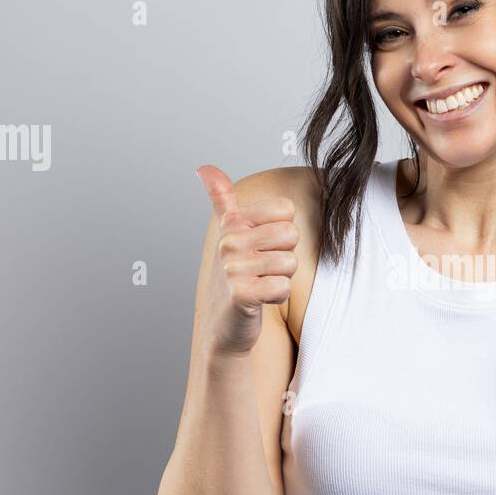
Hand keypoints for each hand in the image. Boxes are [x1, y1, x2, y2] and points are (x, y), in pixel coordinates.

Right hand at [195, 165, 298, 357]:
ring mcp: (233, 268)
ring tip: (260, 284)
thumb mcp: (227, 234)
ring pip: (290, 262)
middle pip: (291, 234)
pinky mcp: (241, 295)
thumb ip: (221, 199)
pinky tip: (261, 300)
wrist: (223, 326)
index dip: (282, 232)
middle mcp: (229, 242)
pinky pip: (282, 287)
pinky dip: (277, 296)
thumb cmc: (234, 277)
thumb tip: (204, 168)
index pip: (284, 210)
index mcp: (232, 223)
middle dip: (285, 256)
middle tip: (264, 270)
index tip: (263, 246)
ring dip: (281, 278)